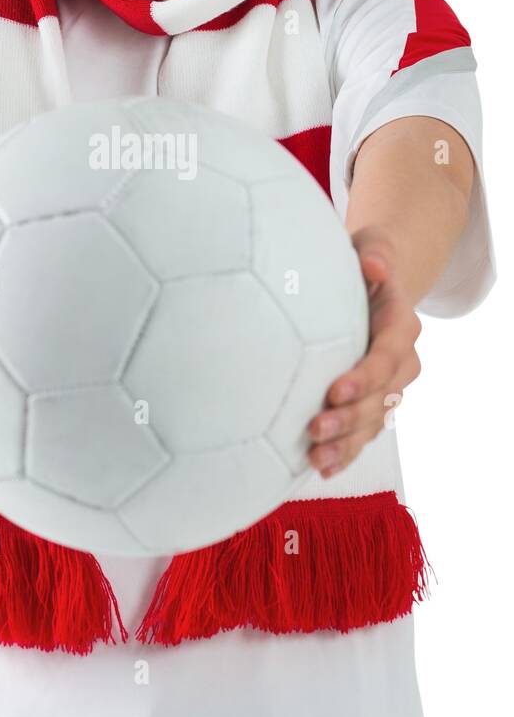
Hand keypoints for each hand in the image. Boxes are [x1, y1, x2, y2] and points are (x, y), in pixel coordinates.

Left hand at [306, 226, 421, 477]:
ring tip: (316, 458)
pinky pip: (364, 432)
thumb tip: (374, 266)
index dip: (365, 377)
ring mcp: (388, 386)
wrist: (372, 281)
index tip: (335, 390)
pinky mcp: (372, 401)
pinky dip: (345, 452)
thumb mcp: (371, 247)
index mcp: (400, 325)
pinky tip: (322, 469)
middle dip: (350, 417)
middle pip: (381, 397)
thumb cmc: (363, 262)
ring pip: (373, 421)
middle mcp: (401, 361)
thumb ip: (374, 255)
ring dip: (346, 443)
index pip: (387, 355)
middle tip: (315, 429)